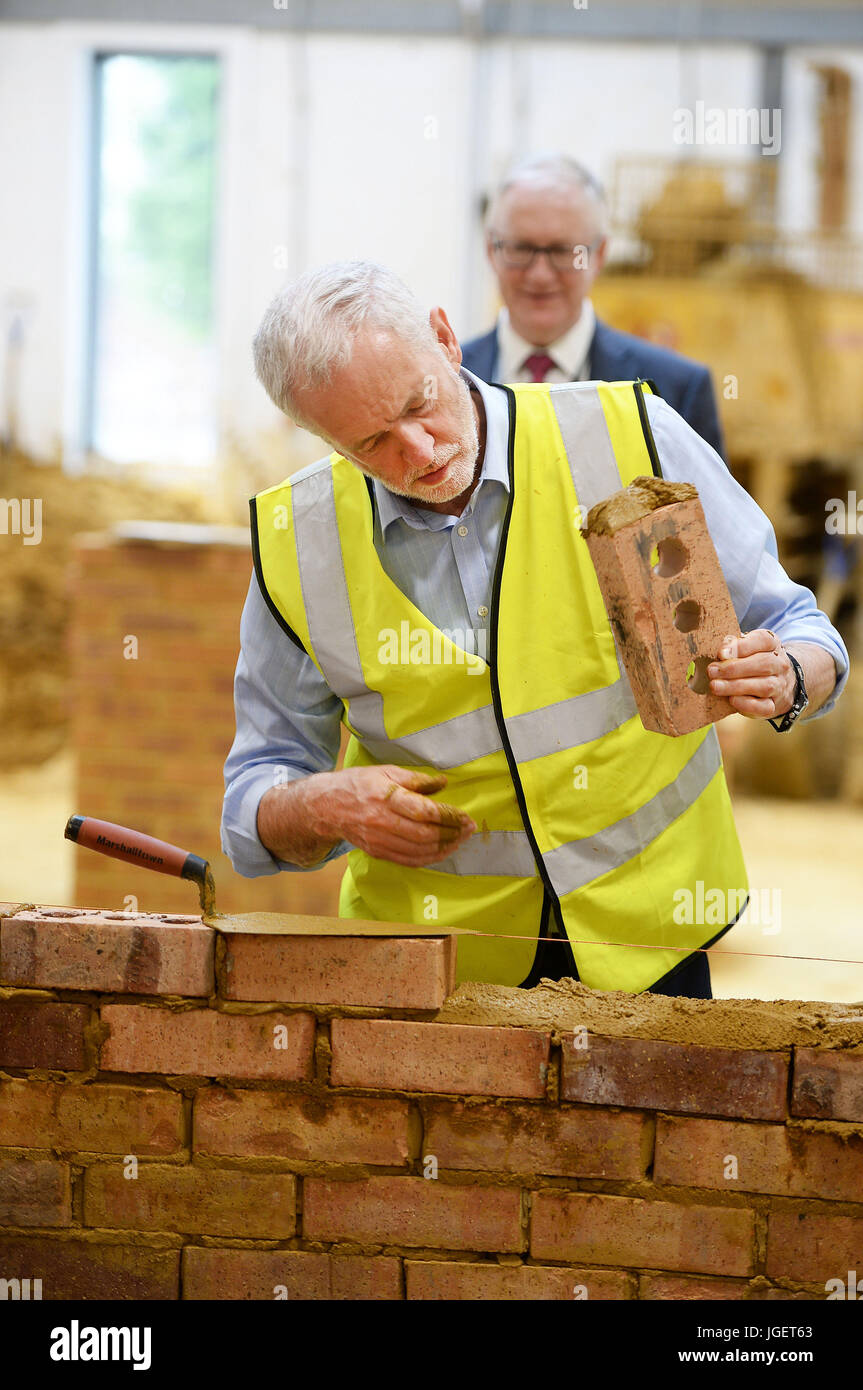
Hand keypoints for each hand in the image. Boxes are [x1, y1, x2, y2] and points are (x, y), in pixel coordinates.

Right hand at [308, 764, 476, 867]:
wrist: (326, 807)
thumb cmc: (358, 784)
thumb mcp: (386, 771)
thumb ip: (416, 779)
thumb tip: (443, 783)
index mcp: (386, 797)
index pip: (424, 812)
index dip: (449, 816)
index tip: (465, 816)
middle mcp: (382, 821)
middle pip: (425, 835)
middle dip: (452, 834)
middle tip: (469, 829)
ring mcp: (379, 840)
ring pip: (419, 851)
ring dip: (445, 848)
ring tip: (460, 840)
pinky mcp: (378, 852)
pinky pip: (409, 860)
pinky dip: (430, 858)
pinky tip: (442, 851)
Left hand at [707, 630, 795, 719]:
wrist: (775, 684)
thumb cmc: (752, 661)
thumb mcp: (745, 647)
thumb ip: (733, 645)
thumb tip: (723, 652)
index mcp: (772, 644)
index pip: (763, 640)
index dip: (742, 646)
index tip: (721, 653)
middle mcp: (780, 664)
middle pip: (764, 664)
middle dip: (734, 668)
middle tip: (712, 671)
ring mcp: (779, 686)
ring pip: (764, 686)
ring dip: (736, 686)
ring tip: (715, 686)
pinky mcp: (774, 705)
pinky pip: (764, 707)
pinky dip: (747, 704)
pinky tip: (731, 700)